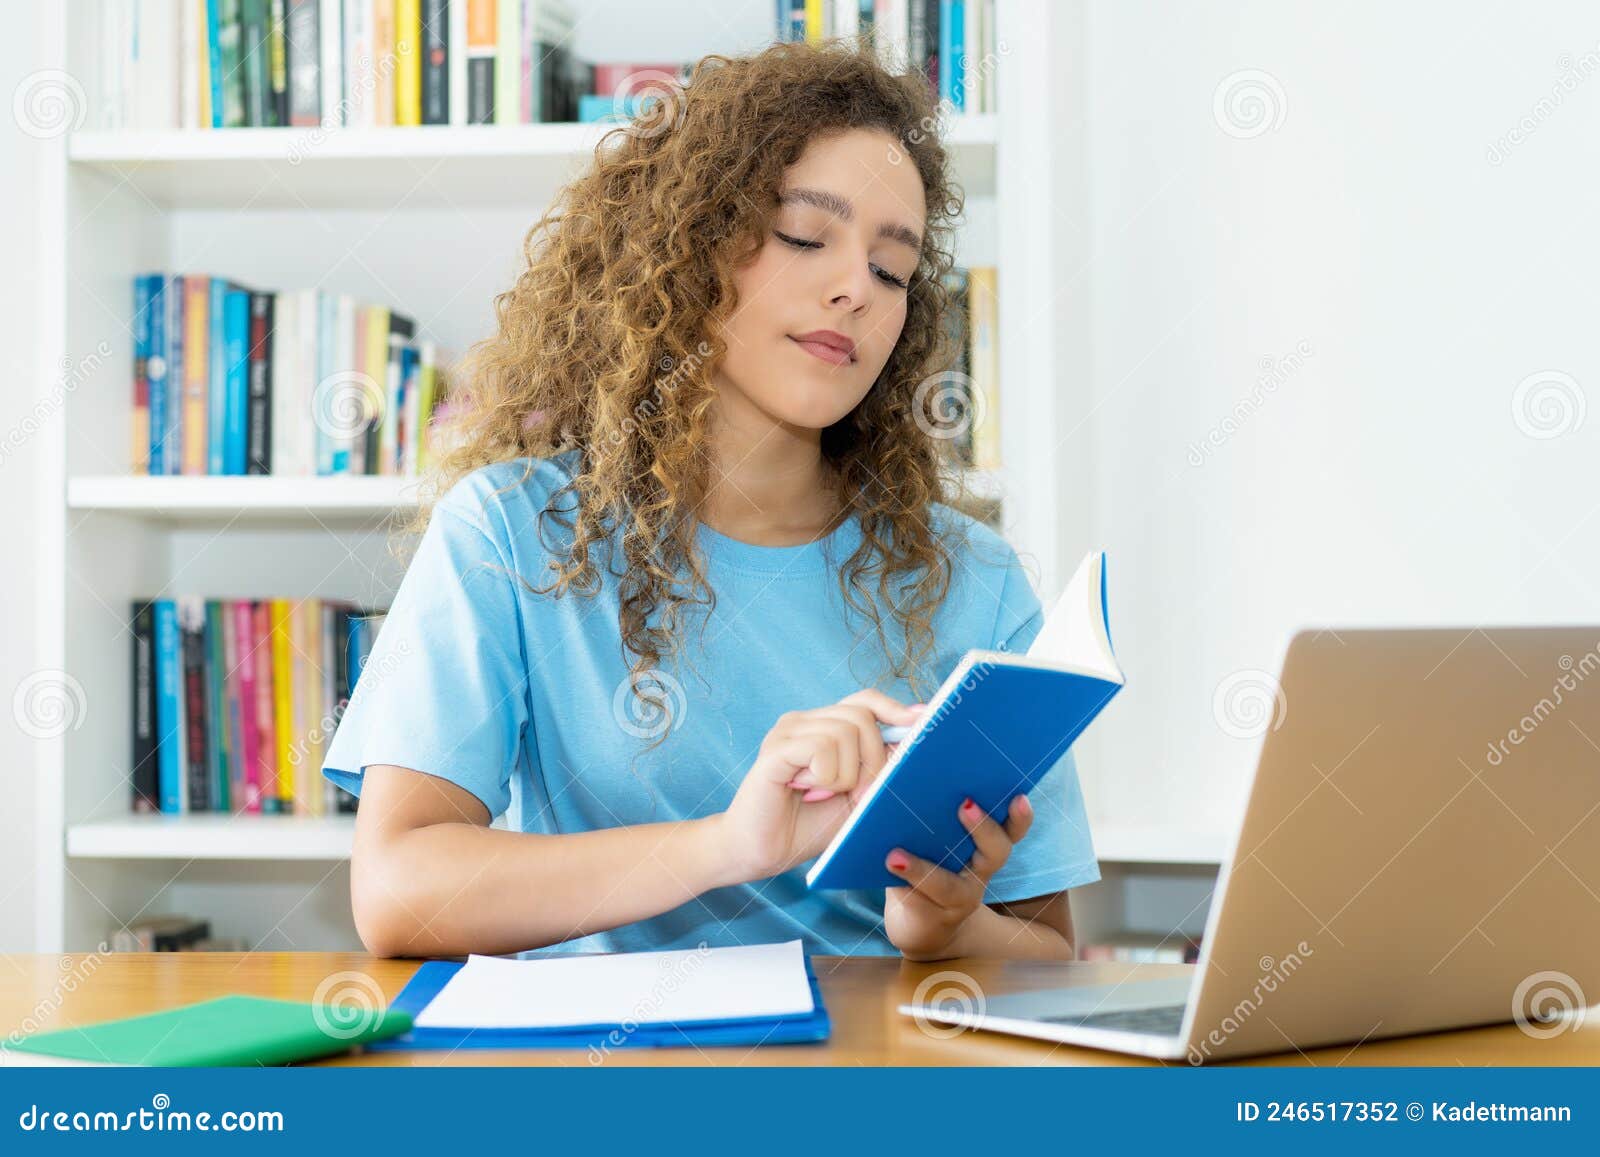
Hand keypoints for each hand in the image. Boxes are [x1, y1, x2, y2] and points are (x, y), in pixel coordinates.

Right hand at [716, 689, 921, 882]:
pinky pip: (821, 749)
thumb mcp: (857, 798)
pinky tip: (804, 789)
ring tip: (822, 794)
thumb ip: (880, 771)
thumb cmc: (806, 827)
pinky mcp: (776, 749)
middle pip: (862, 716)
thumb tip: (910, 744)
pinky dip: (825, 777)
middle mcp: (805, 722)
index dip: (895, 708)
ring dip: (846, 775)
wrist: (760, 853)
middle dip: (873, 760)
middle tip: (855, 795)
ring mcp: (788, 731)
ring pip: (845, 732)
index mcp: (824, 729)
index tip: (923, 719)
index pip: (865, 700)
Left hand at [883, 794, 1033, 959]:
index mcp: (987, 845)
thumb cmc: (929, 864)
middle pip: (995, 853)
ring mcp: (959, 899)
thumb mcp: (933, 835)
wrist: (921, 923)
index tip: (1018, 796)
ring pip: (947, 886)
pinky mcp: (932, 917)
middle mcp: (980, 873)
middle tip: (965, 804)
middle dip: (983, 828)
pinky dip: (898, 881)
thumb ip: (926, 808)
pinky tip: (882, 865)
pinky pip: (916, 900)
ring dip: (921, 869)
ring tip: (893, 856)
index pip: (1013, 828)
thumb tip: (897, 768)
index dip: (1020, 816)